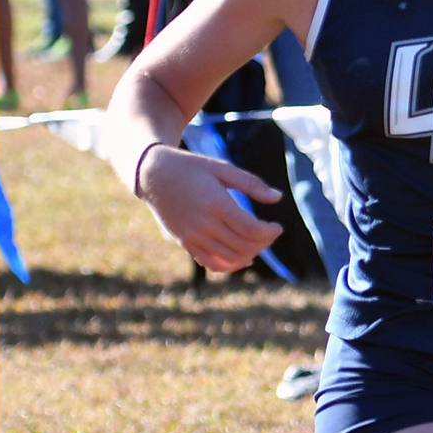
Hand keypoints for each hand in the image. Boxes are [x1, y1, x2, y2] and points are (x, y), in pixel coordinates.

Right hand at [136, 144, 282, 272]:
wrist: (154, 175)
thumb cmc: (191, 167)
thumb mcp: (222, 168)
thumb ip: (251, 183)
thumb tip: (278, 197)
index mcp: (216, 203)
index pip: (251, 229)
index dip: (270, 232)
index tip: (277, 227)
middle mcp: (205, 224)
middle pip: (244, 246)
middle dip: (263, 243)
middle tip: (270, 234)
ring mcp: (194, 236)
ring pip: (231, 258)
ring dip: (250, 254)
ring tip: (257, 242)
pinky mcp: (186, 243)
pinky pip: (212, 263)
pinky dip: (230, 265)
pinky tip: (243, 259)